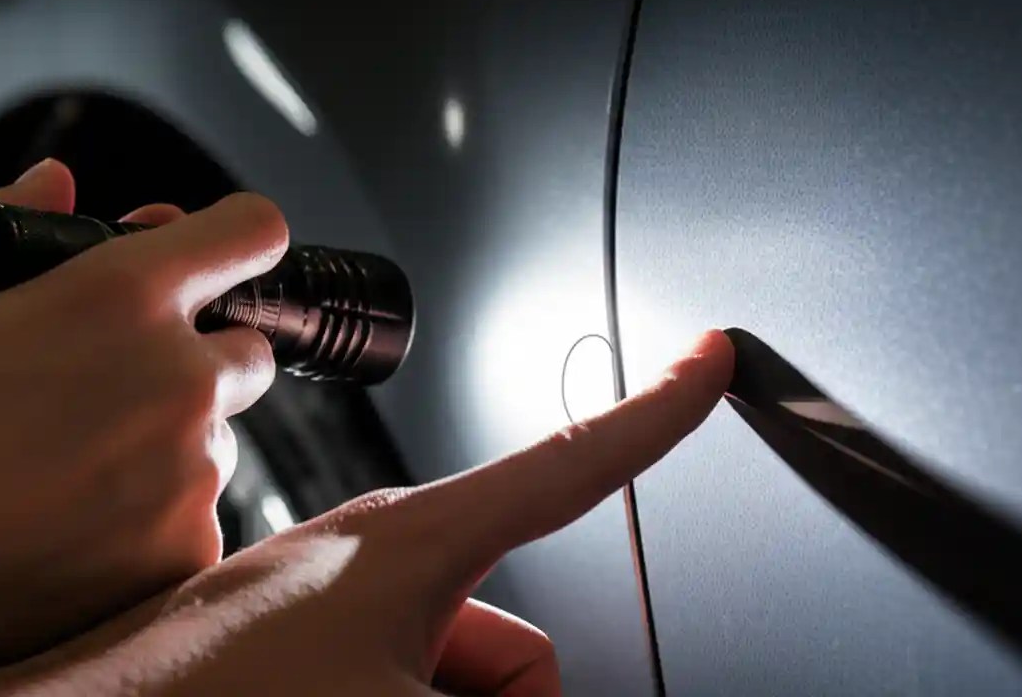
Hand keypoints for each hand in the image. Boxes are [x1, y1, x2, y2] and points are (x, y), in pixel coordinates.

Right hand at [0, 161, 288, 693]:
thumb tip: (54, 183)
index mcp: (120, 298)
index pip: (250, 232)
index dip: (238, 238)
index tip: (224, 255)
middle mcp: (178, 380)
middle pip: (248, 351)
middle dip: (200, 359)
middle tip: (115, 388)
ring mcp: (192, 472)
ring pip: (219, 442)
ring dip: (172, 446)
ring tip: (72, 470)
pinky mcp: (189, 550)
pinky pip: (198, 518)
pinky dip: (158, 521)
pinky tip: (78, 527)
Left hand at [0, 330, 733, 695]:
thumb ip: (498, 694)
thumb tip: (540, 689)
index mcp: (418, 543)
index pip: (577, 459)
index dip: (661, 408)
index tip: (708, 359)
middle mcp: (387, 562)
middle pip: (521, 644)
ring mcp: (347, 610)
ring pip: (461, 676)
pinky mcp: (314, 648)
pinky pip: (406, 682)